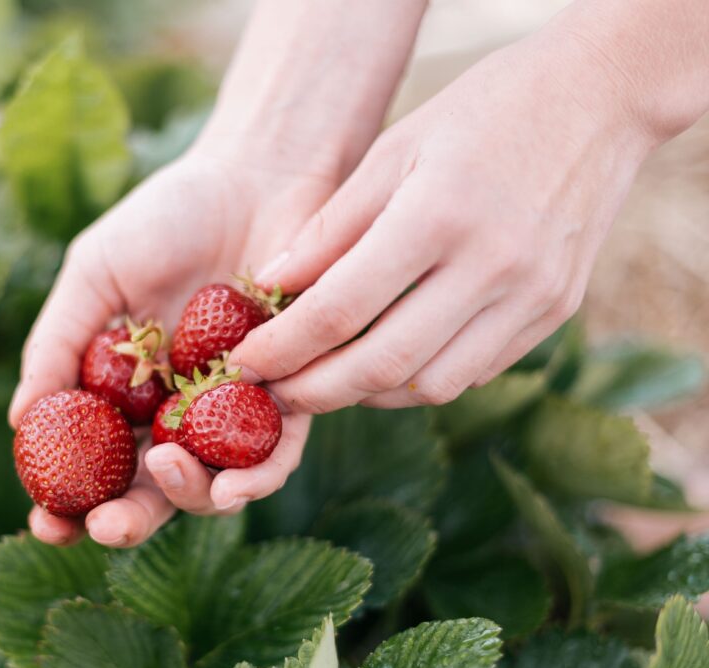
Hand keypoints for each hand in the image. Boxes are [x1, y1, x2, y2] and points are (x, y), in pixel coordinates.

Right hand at [7, 152, 332, 546]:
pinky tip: (235, 483)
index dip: (68, 502)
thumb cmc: (168, 218)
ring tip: (168, 471)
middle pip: (154, 489)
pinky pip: (279, 452)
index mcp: (128, 391)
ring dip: (192, 497)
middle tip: (106, 528)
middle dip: (127, 521)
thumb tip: (19, 422)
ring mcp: (236, 408)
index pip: (95, 464)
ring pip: (216, 483)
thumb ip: (58, 343)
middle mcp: (181, 410)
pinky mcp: (295, 393)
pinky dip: (258, 475)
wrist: (256, 174)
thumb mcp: (95, 274)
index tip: (45, 522)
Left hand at [230, 30, 655, 411]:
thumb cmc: (482, 111)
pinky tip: (389, 360)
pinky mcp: (555, 311)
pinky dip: (421, 379)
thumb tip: (268, 288)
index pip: (340, 310)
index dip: (282, 347)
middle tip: (276, 392)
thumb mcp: (393, 150)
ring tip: (328, 376)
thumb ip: (330, 228)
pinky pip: (475, 372)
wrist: (601, 96)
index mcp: (437, 216)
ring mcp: (532, 296)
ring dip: (368, 394)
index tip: (244, 361)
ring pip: (431, 385)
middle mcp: (491, 267)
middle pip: (383, 366)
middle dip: (316, 392)